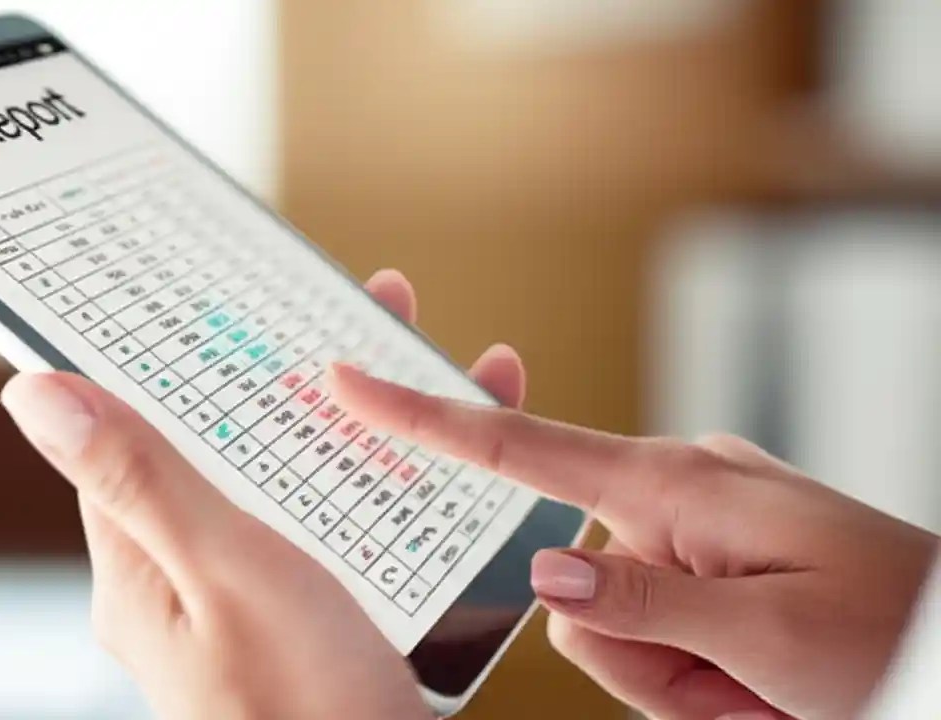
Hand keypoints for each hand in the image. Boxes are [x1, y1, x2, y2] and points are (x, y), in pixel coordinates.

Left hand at [0, 270, 519, 719]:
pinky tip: (423, 453)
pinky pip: (329, 520)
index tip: (207, 290)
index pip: (130, 432)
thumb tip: (36, 394)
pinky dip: (371, 474)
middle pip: (223, 445)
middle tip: (349, 307)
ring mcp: (249, 599)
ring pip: (285, 476)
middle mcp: (185, 579)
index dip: (168, 358)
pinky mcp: (307, 618)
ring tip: (407, 353)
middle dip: (282, 372)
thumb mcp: (226, 575)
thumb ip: (144, 480)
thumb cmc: (303, 710)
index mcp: (141, 567)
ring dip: (338, 413)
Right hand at [331, 365, 939, 719]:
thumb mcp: (767, 633)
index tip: (353, 381)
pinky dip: (686, 675)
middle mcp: (671, 499)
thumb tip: (542, 570)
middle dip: (634, 655)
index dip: (426, 416)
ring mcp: (684, 539)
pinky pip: (641, 634)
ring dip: (669, 677)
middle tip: (727, 685)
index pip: (522, 448)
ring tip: (754, 685)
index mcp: (676, 485)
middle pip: (572, 587)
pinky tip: (752, 680)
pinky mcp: (697, 573)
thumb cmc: (890, 628)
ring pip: (602, 625)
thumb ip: (641, 602)